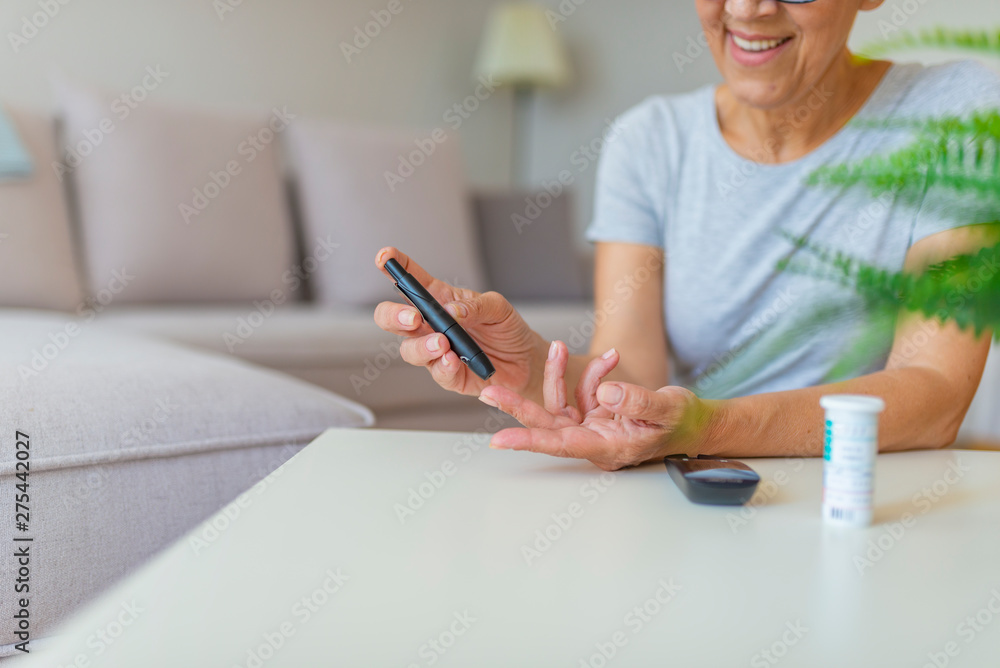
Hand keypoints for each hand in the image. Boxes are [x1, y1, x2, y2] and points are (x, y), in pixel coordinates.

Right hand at [373, 247, 547, 397]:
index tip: (384, 257)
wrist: (525, 360)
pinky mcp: (448, 375)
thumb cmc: (506, 328)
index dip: (393, 266)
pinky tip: (453, 360)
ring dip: (422, 346)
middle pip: (392, 319)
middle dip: (393, 316)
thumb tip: (452, 310)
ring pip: (409, 350)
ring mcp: (435, 352)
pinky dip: (443, 366)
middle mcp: (431, 326)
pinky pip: (437, 372)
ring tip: (443, 343)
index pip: (410, 281)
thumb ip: (476, 305)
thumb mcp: (498, 307)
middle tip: (413, 317)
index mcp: (439, 300)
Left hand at [479, 341, 710, 470]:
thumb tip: (606, 392)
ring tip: (568, 348)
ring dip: (562, 373)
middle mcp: (594, 440)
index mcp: (608, 447)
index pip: (560, 444)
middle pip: (547, 423)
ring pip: (562, 399)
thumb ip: (637, 401)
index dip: (528, 441)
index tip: (499, 440)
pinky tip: (612, 358)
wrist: (696, 423)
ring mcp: (594, 427)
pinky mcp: (597, 413)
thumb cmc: (683, 422)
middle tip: (488, 391)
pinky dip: (593, 372)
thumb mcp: (667, 409)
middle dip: (519, 404)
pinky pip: (583, 390)